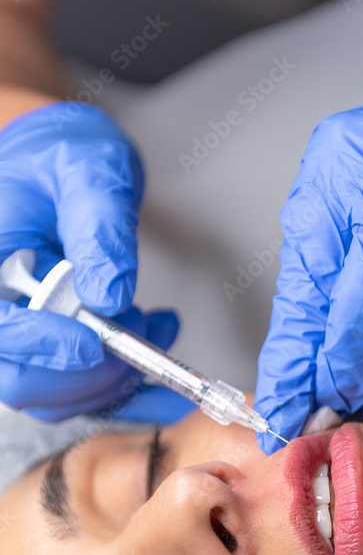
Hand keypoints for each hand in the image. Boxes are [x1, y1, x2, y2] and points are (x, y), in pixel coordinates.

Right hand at [0, 101, 189, 422]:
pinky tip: (156, 339)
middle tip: (144, 331)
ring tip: (153, 324)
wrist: (61, 164)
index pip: (0, 329)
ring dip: (115, 378)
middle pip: (20, 379)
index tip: (99, 343)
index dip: (45, 345)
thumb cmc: (63, 158)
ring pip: (53, 396)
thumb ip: (99, 229)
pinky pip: (79, 392)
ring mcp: (19, 336)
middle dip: (92, 370)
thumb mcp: (89, 172)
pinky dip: (125, 383)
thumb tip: (110, 296)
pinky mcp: (47, 352)